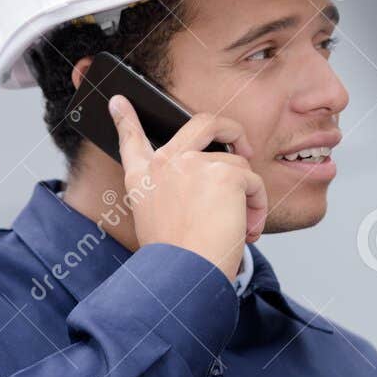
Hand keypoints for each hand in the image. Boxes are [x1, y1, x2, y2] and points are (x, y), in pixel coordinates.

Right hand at [109, 95, 268, 281]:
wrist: (184, 275)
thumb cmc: (177, 258)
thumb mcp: (159, 221)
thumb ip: (176, 193)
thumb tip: (209, 180)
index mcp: (142, 178)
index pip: (130, 139)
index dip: (125, 118)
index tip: (118, 100)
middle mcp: (164, 164)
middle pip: (202, 122)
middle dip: (230, 128)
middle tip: (243, 147)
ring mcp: (194, 163)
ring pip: (238, 166)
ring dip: (247, 196)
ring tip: (241, 227)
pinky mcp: (224, 173)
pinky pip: (253, 182)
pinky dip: (258, 205)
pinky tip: (248, 229)